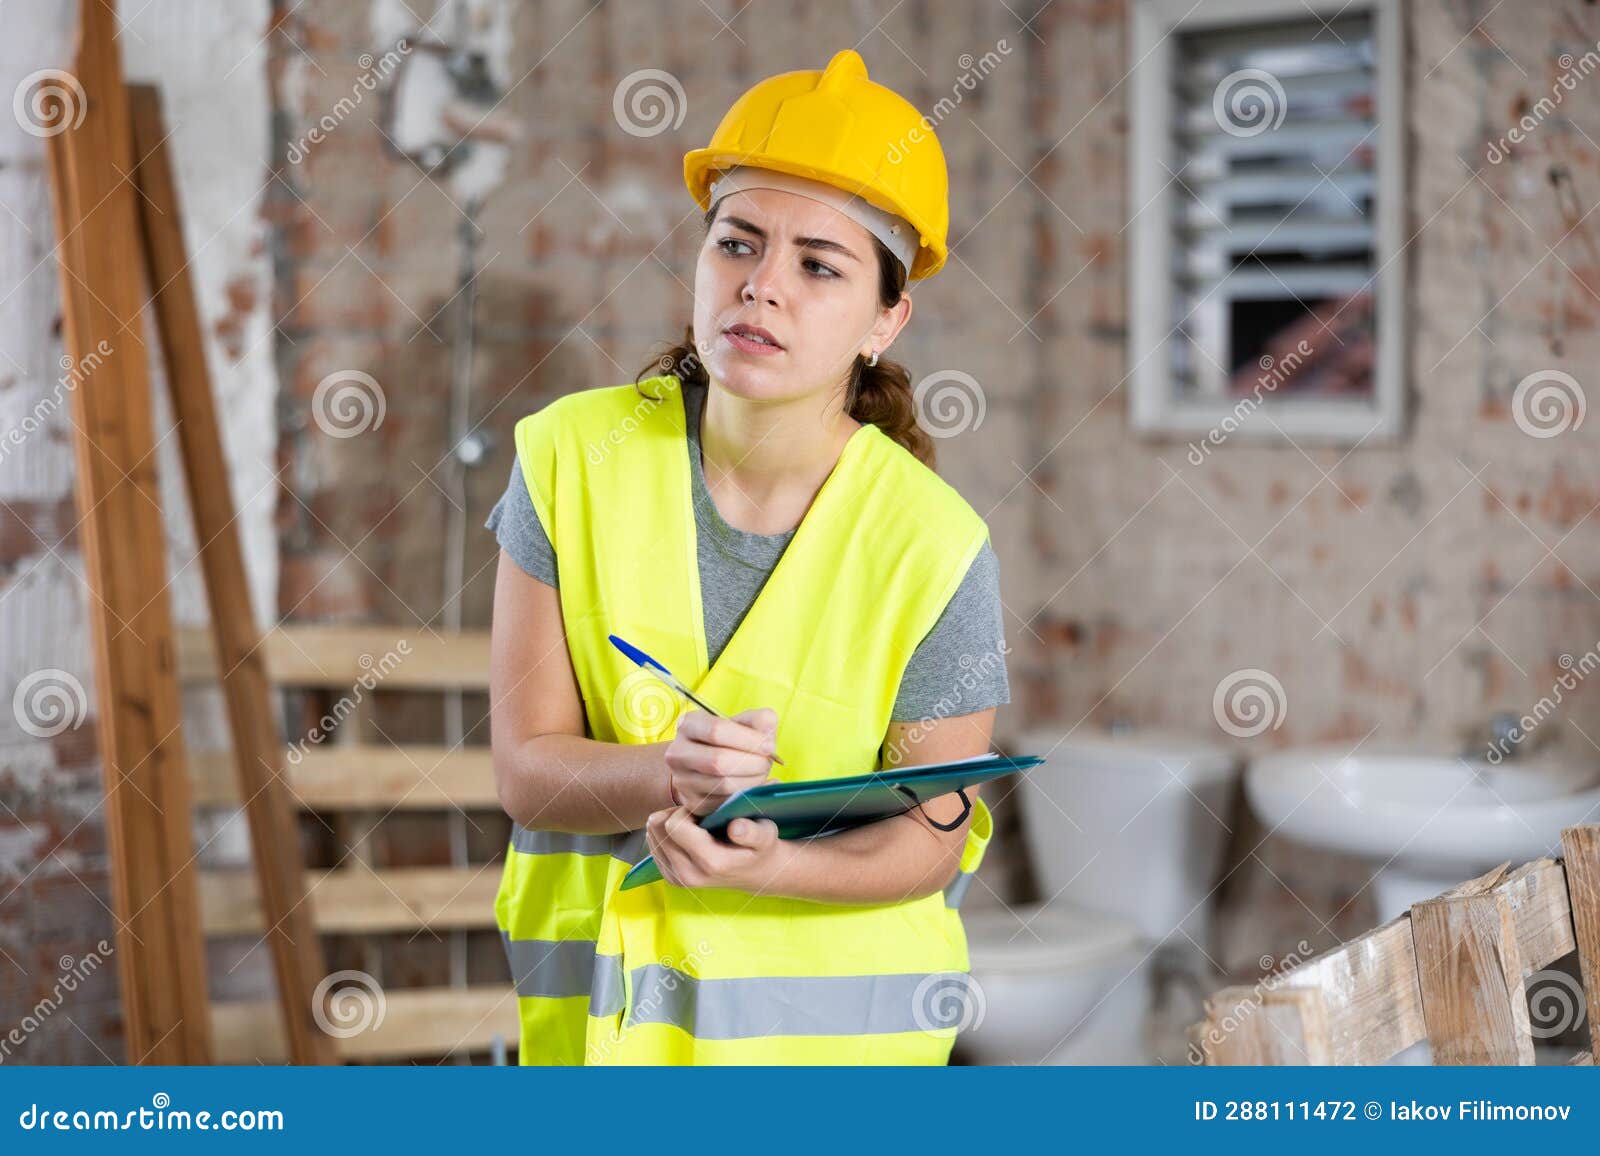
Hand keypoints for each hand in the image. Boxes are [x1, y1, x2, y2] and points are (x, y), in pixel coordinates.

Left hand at [646, 805, 790, 892]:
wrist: (755, 874)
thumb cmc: (760, 847)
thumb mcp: (766, 834)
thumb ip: (753, 831)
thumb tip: (736, 828)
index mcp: (711, 863)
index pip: (674, 825)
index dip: (685, 809)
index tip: (702, 810)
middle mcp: (689, 875)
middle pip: (657, 829)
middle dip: (674, 814)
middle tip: (696, 814)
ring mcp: (678, 880)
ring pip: (651, 836)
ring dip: (668, 824)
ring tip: (693, 825)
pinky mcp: (671, 880)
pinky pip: (652, 847)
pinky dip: (666, 836)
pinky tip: (687, 836)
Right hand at [664, 707, 778, 816]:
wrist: (707, 765)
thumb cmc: (731, 740)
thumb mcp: (744, 722)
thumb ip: (760, 720)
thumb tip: (768, 733)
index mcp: (688, 724)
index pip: (717, 730)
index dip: (748, 739)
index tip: (769, 746)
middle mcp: (677, 752)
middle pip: (718, 761)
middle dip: (752, 763)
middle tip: (767, 763)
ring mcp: (682, 780)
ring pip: (723, 784)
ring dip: (751, 780)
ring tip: (761, 772)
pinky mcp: (693, 802)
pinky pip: (724, 802)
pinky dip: (744, 795)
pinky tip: (752, 785)